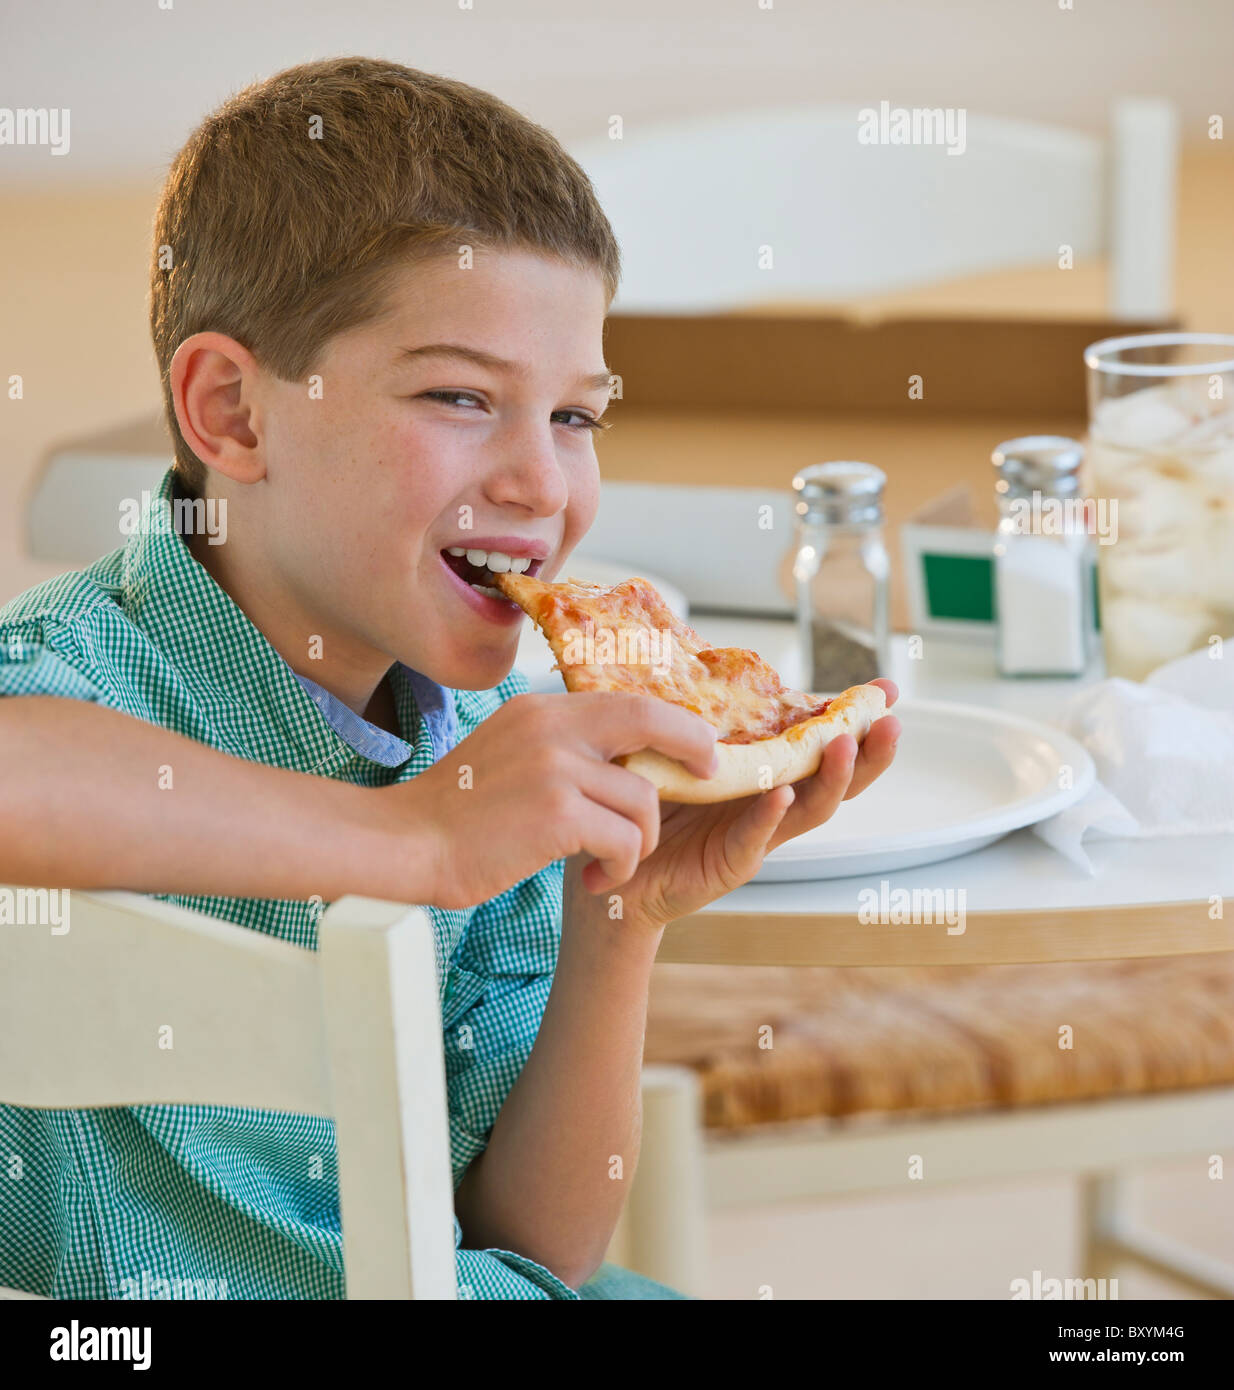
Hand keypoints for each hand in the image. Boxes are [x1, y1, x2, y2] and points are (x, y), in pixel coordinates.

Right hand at [385, 691, 716, 909]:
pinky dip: (621, 864)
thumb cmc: (453, 812)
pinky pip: (625, 838)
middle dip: (692, 747)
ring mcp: (555, 768)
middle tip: (709, 774)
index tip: (695, 744)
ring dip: (640, 839)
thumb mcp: (506, 752)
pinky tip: (596, 878)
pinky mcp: (557, 814)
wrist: (405, 844)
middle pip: (650, 720)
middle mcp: (551, 728)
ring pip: (642, 799)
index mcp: (540, 712)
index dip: (672, 721)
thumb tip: (615, 757)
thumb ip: (556, 745)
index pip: (625, 700)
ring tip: (613, 861)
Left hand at [574, 679, 900, 929]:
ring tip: (846, 746)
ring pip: (810, 809)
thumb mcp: (683, 750)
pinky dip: (770, 817)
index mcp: (767, 773)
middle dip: (869, 751)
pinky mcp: (730, 861)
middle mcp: (773, 803)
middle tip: (891, 722)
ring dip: (832, 778)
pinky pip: (755, 838)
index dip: (856, 719)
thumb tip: (701, 654)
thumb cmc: (653, 803)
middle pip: (836, 779)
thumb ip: (704, 718)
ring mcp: (758, 834)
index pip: (820, 743)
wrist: (621, 868)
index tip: (888, 690)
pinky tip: (783, 796)